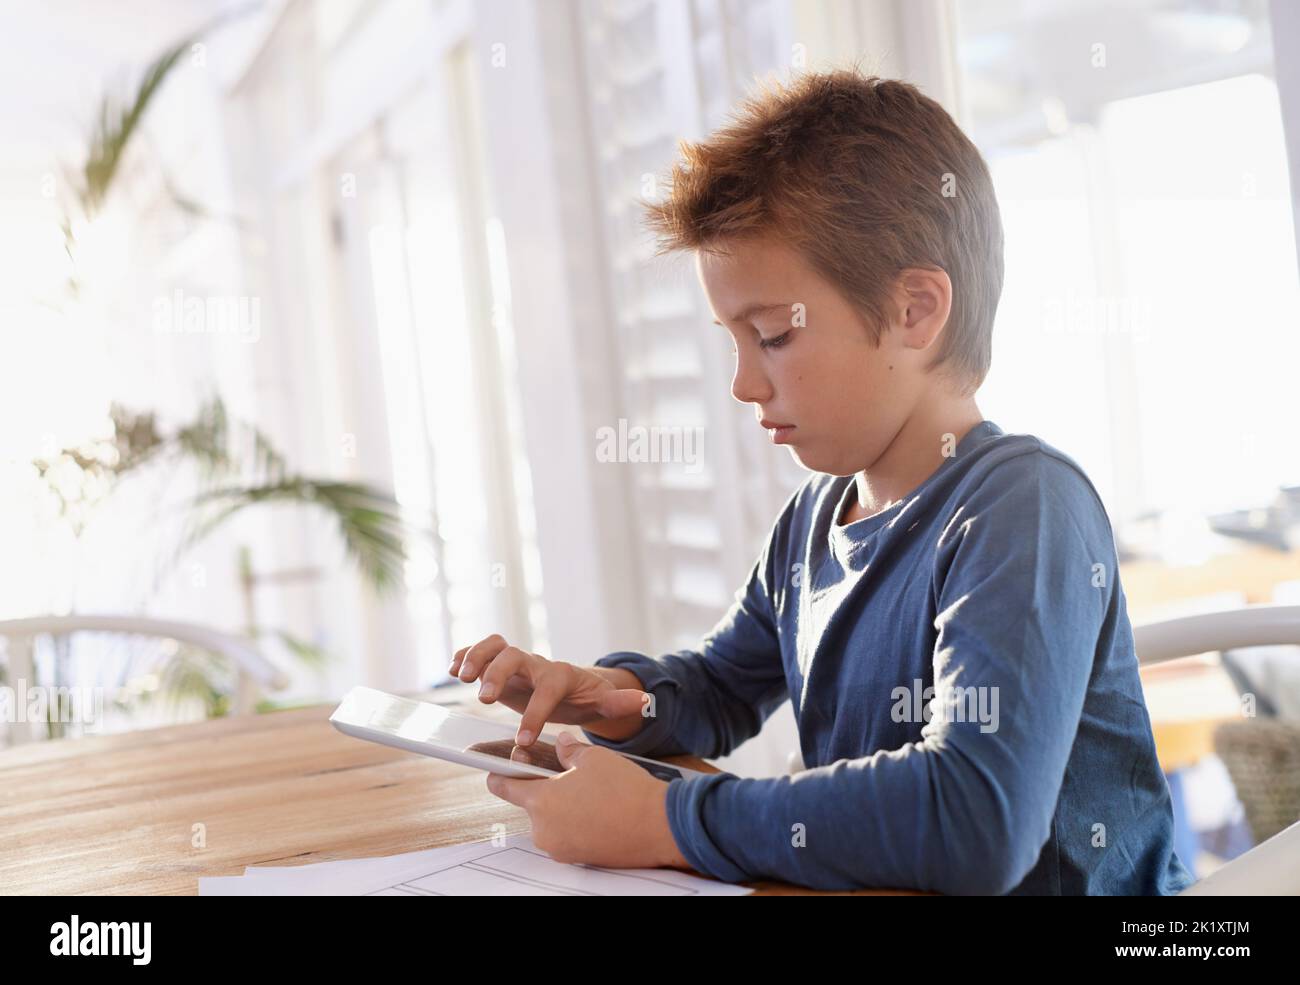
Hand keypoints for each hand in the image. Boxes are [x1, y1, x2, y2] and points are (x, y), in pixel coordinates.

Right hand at [450, 634, 648, 745]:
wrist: (571, 687)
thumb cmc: (584, 697)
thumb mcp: (603, 703)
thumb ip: (619, 703)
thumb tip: (646, 699)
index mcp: (560, 676)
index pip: (547, 689)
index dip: (536, 713)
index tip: (524, 740)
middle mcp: (535, 664)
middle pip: (514, 656)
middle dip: (498, 675)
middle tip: (486, 699)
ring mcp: (515, 663)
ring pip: (494, 645)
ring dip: (476, 657)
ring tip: (461, 676)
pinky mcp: (498, 666)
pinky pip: (479, 652)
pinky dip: (464, 656)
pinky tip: (453, 669)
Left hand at [486, 731, 690, 869]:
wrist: (660, 826)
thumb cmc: (626, 790)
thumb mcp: (594, 758)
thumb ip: (569, 751)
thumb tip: (560, 745)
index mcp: (540, 801)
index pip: (503, 785)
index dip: (499, 771)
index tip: (497, 765)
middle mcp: (543, 830)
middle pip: (531, 803)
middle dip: (545, 787)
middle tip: (568, 773)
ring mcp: (560, 848)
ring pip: (550, 819)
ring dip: (562, 805)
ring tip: (590, 792)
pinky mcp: (577, 859)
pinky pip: (567, 835)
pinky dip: (576, 822)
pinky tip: (598, 809)